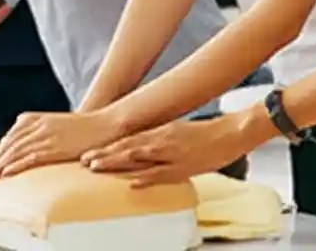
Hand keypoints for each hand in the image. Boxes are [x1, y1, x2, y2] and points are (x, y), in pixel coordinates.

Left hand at [0, 110, 126, 178]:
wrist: (105, 125)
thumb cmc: (84, 128)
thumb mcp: (56, 124)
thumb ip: (39, 132)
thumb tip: (25, 146)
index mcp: (35, 118)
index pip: (11, 136)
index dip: (1, 152)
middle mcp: (37, 125)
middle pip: (10, 143)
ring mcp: (46, 135)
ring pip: (16, 151)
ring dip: (1, 165)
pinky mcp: (54, 147)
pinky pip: (30, 157)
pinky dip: (15, 166)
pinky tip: (6, 174)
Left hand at [81, 113, 257, 187]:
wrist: (231, 132)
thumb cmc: (206, 133)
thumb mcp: (177, 131)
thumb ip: (159, 138)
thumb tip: (143, 144)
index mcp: (160, 131)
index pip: (129, 139)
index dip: (109, 146)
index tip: (91, 151)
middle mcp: (162, 140)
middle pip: (127, 148)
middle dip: (105, 155)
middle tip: (84, 160)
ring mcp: (172, 153)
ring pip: (138, 159)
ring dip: (116, 163)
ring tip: (96, 168)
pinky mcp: (184, 166)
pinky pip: (161, 174)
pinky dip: (144, 178)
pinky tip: (130, 182)